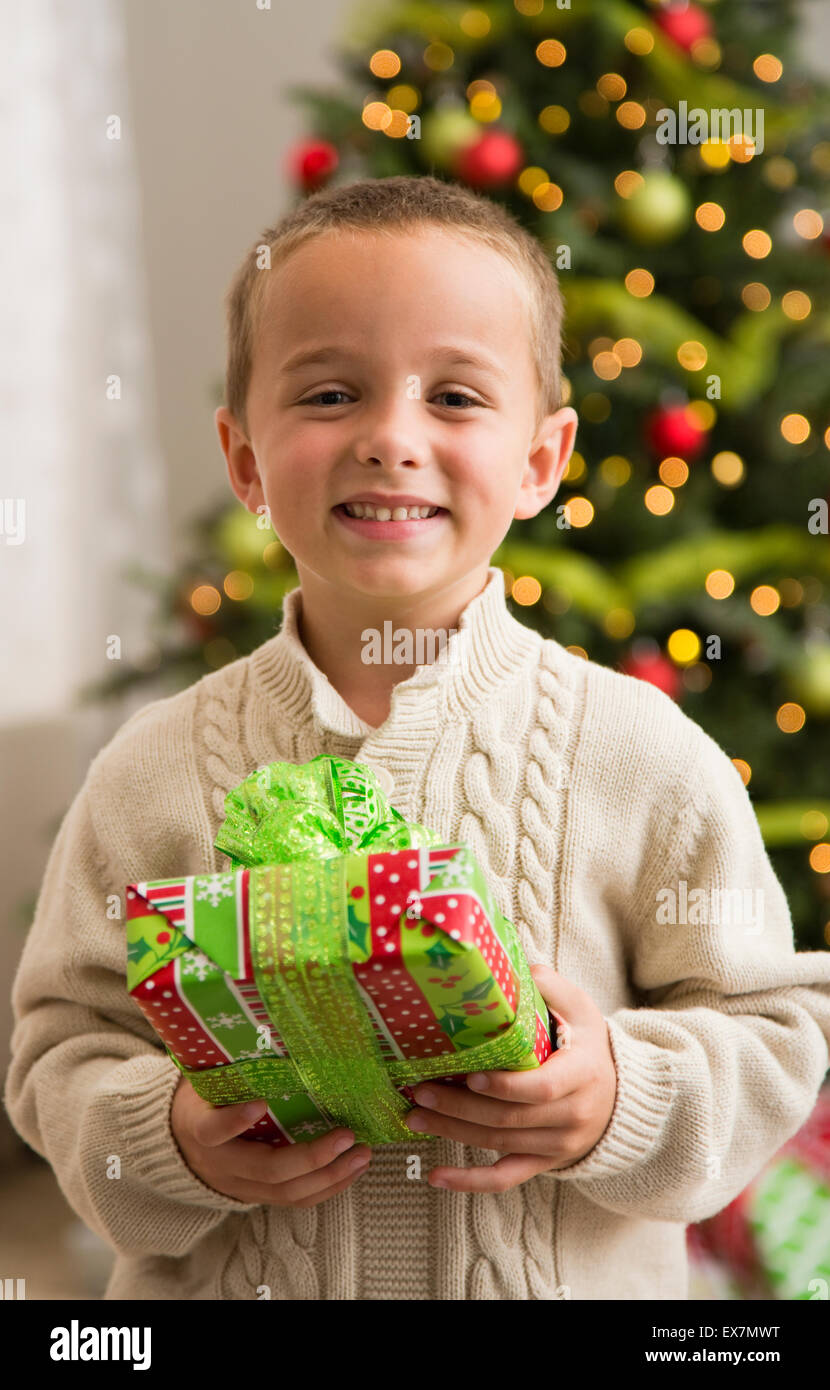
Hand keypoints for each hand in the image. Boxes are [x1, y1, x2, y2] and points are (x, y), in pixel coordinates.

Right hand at [170, 1074, 371, 1206]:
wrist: (181, 1145)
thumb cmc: (205, 1100)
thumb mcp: (206, 1083)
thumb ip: (230, 1069)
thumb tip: (267, 1027)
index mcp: (201, 1130)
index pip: (213, 1130)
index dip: (234, 1121)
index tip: (259, 1102)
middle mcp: (222, 1165)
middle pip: (267, 1170)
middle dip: (311, 1156)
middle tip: (347, 1135)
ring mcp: (241, 1187)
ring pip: (287, 1193)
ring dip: (330, 1176)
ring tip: (362, 1155)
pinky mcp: (259, 1196)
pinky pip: (296, 1200)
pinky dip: (329, 1187)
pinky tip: (353, 1168)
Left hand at [405, 964, 617, 1192]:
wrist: (619, 1095)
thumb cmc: (588, 1044)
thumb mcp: (580, 1008)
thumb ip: (549, 986)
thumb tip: (514, 963)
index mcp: (582, 1075)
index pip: (543, 1088)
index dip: (506, 1087)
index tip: (471, 1077)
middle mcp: (571, 1116)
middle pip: (509, 1119)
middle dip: (459, 1107)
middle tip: (420, 1092)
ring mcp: (557, 1145)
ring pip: (499, 1145)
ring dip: (453, 1132)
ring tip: (414, 1116)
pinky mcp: (543, 1163)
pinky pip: (505, 1179)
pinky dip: (470, 1182)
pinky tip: (436, 1176)